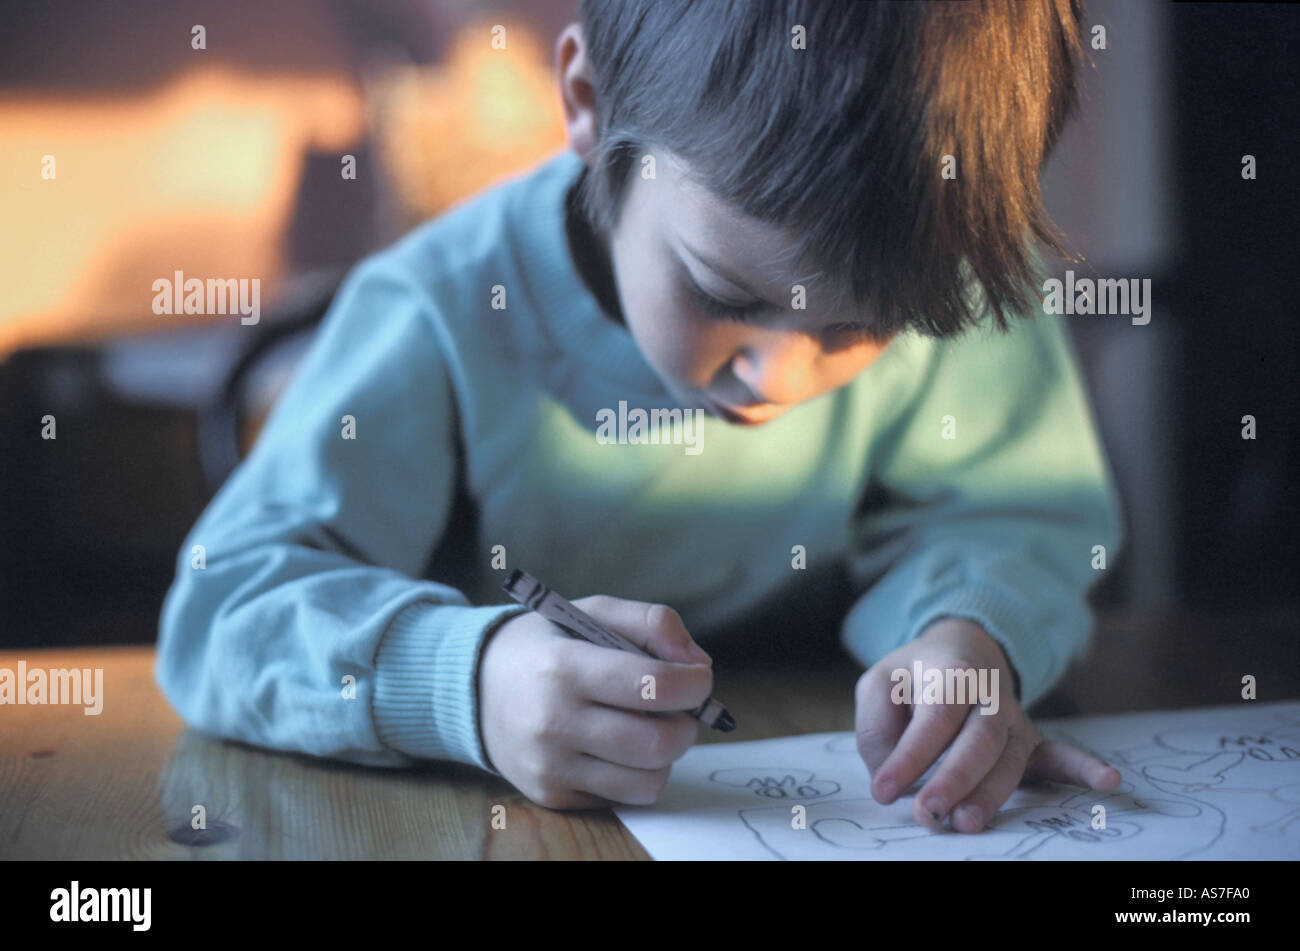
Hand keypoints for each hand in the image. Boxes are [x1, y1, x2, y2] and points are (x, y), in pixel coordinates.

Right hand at [478, 596, 712, 809]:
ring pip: (647, 781)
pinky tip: (618, 747)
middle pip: (657, 743)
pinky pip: (623, 797)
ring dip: (666, 755)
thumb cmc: (548, 645)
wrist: (477, 688)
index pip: (653, 686)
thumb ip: (652, 623)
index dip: (694, 684)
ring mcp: (550, 766)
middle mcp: (553, 722)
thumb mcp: (592, 612)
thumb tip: (699, 664)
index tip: (700, 678)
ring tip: (650, 727)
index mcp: (563, 667)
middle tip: (682, 708)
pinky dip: (635, 773)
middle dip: (688, 724)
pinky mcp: (551, 795)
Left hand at [854, 617, 1120, 832]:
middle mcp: (989, 697)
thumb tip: (888, 776)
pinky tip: (1108, 782)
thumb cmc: (913, 678)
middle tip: (928, 815)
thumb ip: (877, 729)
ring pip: (1010, 758)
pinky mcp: (1029, 743)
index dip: (910, 756)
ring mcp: (1014, 720)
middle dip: (955, 780)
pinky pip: (1060, 756)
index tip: (884, 790)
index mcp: (951, 674)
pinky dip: (1083, 769)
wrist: (960, 652)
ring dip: (992, 794)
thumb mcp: (878, 686)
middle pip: (980, 739)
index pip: (935, 718)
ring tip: (968, 823)